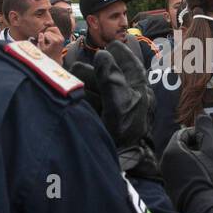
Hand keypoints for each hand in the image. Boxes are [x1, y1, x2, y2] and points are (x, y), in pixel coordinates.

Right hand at [38, 25, 65, 63]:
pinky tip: (50, 37)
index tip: (45, 44)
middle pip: (50, 30)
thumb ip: (40, 40)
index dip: (43, 38)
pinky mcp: (62, 37)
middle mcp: (60, 38)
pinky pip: (57, 30)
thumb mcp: (42, 49)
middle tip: (46, 41)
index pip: (46, 33)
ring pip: (54, 28)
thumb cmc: (48, 54)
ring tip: (48, 38)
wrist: (55, 58)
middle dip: (46, 34)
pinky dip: (53, 32)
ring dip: (49, 31)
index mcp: (55, 41)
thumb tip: (41, 33)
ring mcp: (62, 38)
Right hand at [69, 42, 157, 177]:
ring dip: (88, 83)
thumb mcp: (119, 105)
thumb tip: (104, 55)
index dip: (122, 54)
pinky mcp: (109, 126)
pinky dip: (87, 99)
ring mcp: (120, 115)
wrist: (124, 168)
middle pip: (114, 79)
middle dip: (97, 70)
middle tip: (78, 63)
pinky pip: (98, 107)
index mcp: (140, 94)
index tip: (112, 43)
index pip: (133, 68)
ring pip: (104, 92)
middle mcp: (131, 102)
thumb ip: (111, 79)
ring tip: (73, 76)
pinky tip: (75, 96)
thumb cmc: (125, 136)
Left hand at [161, 114, 212, 208]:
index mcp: (171, 151)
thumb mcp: (211, 151)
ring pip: (180, 159)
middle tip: (210, 155)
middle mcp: (164, 162)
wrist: (204, 207)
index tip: (209, 144)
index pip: (183, 133)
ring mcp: (165, 175)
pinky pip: (179, 171)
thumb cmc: (209, 177)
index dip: (198, 135)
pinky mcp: (169, 186)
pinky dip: (189, 169)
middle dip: (196, 147)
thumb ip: (206, 131)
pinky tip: (201, 177)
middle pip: (180, 146)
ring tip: (207, 167)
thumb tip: (202, 114)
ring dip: (193, 158)